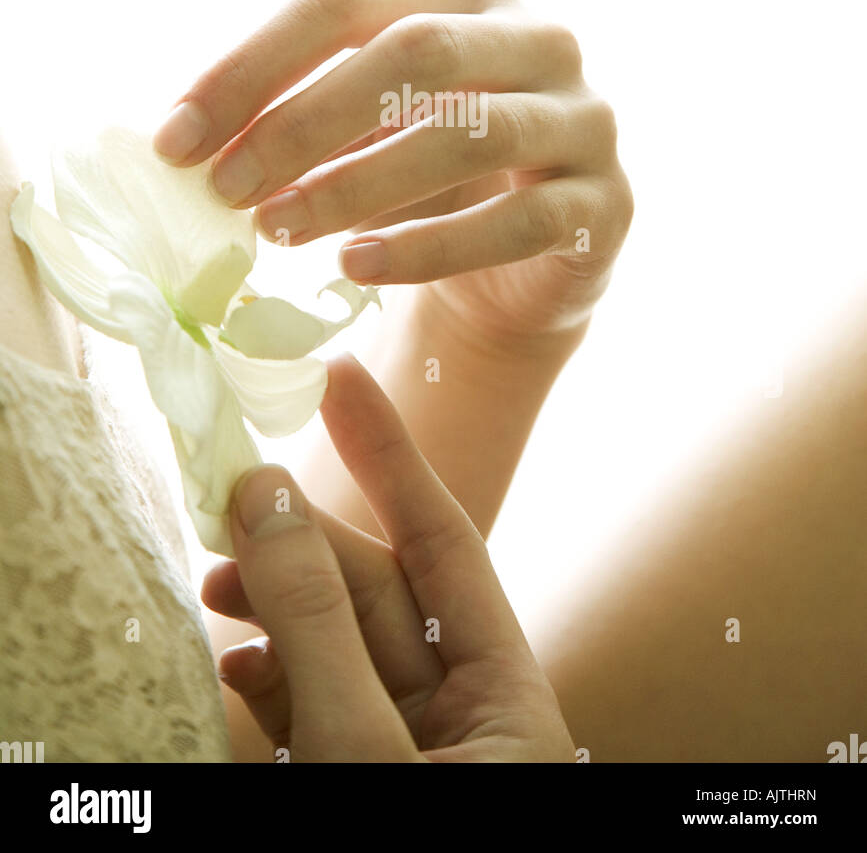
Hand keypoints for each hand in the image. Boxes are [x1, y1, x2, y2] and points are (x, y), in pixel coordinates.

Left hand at [154, 0, 632, 341]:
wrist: (525, 256)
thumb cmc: (423, 169)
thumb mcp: (361, 117)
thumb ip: (292, 106)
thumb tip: (181, 135)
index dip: (251, 64)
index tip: (176, 140)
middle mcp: (539, 35)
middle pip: (415, 52)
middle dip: (303, 121)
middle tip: (225, 189)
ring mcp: (583, 116)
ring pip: (469, 133)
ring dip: (357, 185)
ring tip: (276, 231)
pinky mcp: (606, 201)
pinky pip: (517, 223)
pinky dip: (427, 248)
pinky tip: (354, 267)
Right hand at [203, 354, 574, 761]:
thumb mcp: (361, 747)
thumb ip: (317, 625)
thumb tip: (264, 493)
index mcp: (504, 701)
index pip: (443, 541)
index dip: (388, 453)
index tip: (339, 375)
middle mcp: (462, 719)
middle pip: (375, 593)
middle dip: (299, 542)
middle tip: (225, 498)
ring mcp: (405, 751)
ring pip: (335, 647)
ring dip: (273, 607)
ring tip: (213, 581)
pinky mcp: (351, 776)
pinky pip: (312, 707)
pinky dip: (272, 679)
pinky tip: (237, 662)